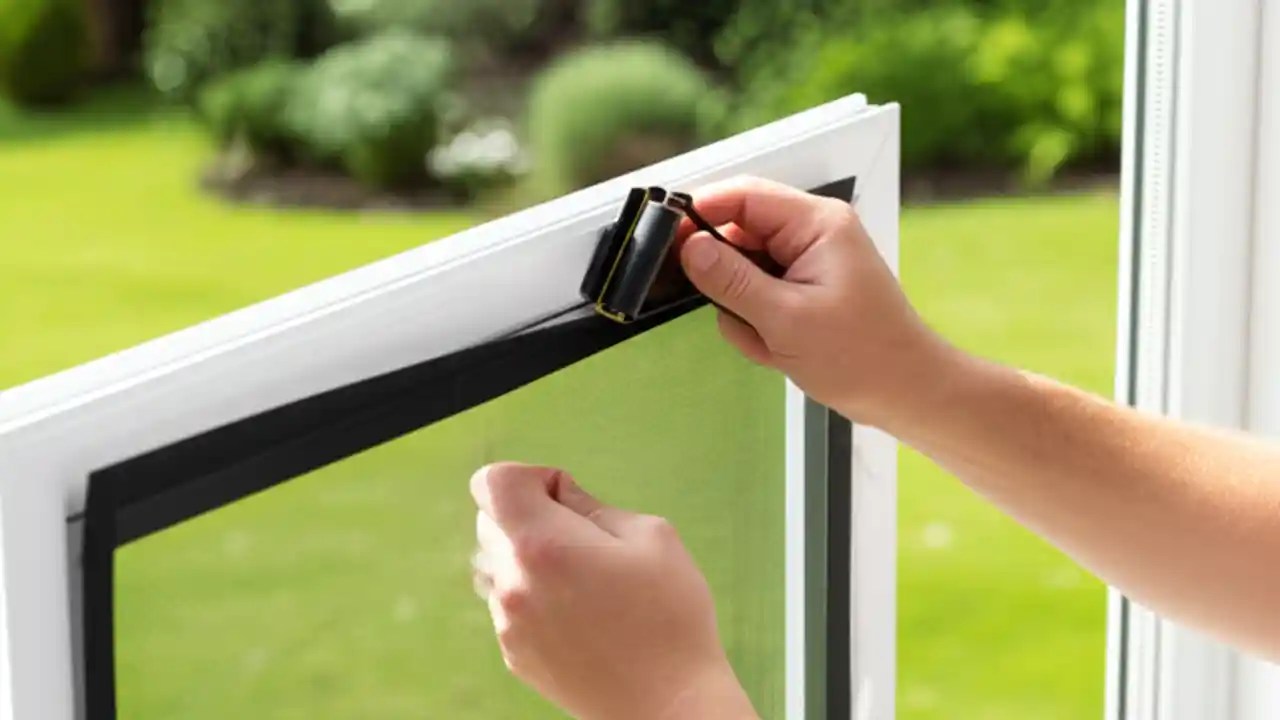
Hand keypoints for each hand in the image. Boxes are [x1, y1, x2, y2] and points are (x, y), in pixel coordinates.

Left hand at [470, 463, 757, 719]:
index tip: (564, 495)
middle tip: (584, 540)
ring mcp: (508, 623)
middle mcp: (512, 583)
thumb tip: (559, 494)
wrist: (668, 706)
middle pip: (491, 520)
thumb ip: (592, 505)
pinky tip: (583, 616)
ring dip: (530, 558)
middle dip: (530, 514)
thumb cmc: (670, 618)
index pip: (491, 482)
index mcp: (542, 545)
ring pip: (499, 564)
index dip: (529, 475)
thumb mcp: (651, 537)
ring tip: (585, 581)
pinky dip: (536, 596)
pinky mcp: (515, 654)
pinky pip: (510, 604)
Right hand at [679, 176, 952, 428]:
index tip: (668, 238)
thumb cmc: (864, 356)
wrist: (906, 393)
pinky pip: (756, 298)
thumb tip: (690, 248)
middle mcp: (812, 234)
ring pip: (741, 274)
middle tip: (744, 318)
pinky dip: (759, 327)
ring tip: (775, 342)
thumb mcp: (785, 319)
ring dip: (746, 314)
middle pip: (737, 236)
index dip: (701, 211)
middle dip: (730, 284)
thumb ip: (731, 280)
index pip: (743, 195)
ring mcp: (807, 263)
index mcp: (817, 224)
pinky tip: (781, 349)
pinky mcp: (802, 289)